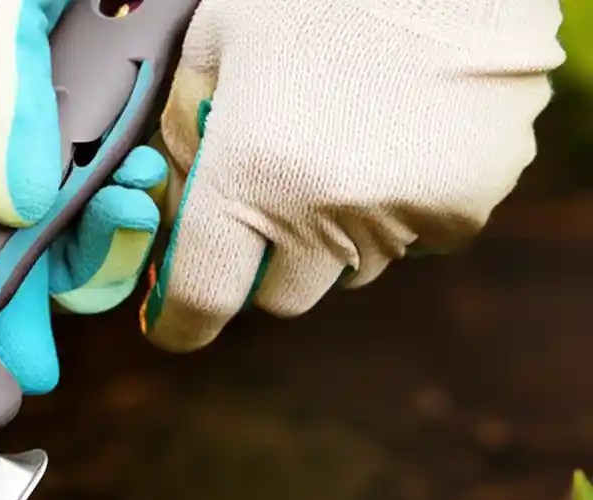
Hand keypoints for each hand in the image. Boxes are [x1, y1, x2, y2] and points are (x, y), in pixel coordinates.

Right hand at [0, 0, 166, 394]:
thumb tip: (19, 212)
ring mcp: (20, 113)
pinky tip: (156, 166)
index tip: (14, 363)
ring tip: (150, 190)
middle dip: (56, 261)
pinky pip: (94, 166)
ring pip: (52, 211)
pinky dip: (126, 178)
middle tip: (125, 237)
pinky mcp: (73, 96)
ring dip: (104, 219)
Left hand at [143, 0, 565, 350]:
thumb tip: (179, 199)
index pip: (202, 298)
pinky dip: (395, 213)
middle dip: (262, 261)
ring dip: (331, 238)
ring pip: (349, 273)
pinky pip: (412, 243)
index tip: (174, 322)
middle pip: (279, 295)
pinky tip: (397, 144)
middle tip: (271, 194)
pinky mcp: (464, 207)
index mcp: (252, 172)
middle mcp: (326, 212)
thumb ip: (185, 130)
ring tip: (341, 150)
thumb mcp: (216, 39)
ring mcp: (402, 215)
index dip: (180, 321)